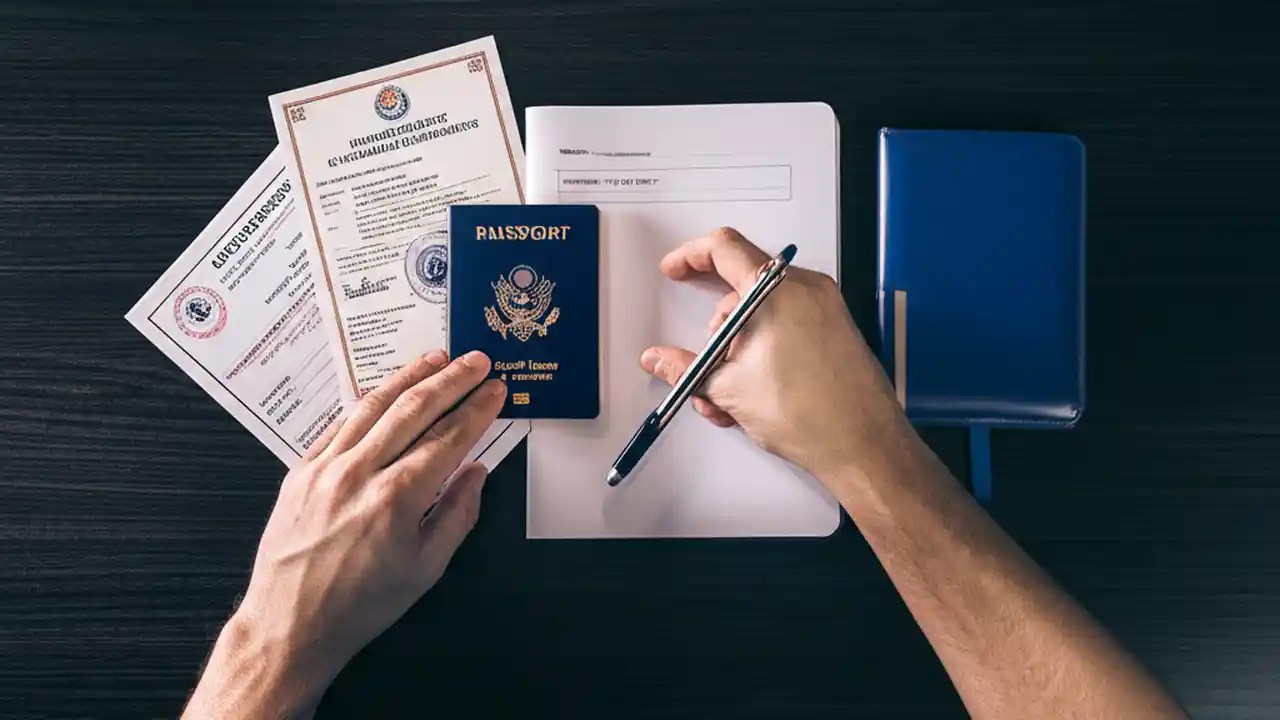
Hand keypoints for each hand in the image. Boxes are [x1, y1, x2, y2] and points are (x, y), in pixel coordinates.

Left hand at [184, 350, 505, 718]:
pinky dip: (368, 402)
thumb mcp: (425, 568)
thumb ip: (457, 514)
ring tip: (436, 359)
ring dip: (409, 377)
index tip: (495, 390)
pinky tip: (386, 390)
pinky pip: (339, 423)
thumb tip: (476, 474)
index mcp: (396, 499)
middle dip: (451, 380)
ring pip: (373, 406)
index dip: (477, 409)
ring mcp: (325, 468)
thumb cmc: (360, 605)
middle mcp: (359, 474)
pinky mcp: (300, 471)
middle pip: (414, 409)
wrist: (290, 624)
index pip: (448, 438)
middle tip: (476, 361)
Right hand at [639, 227, 908, 481]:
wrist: (865, 446)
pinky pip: (788, 324)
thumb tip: (660, 360)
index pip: (724, 247)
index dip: (690, 255)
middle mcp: (806, 290)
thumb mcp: (731, 389)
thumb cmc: (814, 416)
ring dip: (738, 347)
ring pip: (763, 312)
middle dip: (716, 328)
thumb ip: (686, 367)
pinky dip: (763, 350)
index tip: (676, 269)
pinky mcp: (835, 328)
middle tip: (707, 362)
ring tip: (733, 393)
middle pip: (741, 288)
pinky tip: (755, 391)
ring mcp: (825, 308)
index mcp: (776, 290)